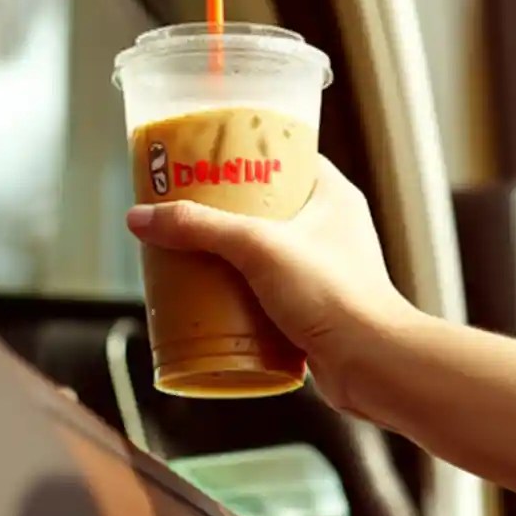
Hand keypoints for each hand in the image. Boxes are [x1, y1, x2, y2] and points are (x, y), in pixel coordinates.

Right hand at [125, 155, 416, 410]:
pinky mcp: (315, 309)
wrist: (371, 363)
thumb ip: (200, 227)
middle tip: (185, 207)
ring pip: (267, 252)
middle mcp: (334, 229)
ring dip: (230, 254)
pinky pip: (269, 292)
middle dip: (226, 209)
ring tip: (188, 251)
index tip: (208, 155)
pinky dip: (241, 293)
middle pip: (269, 206)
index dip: (249, 152)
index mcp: (334, 197)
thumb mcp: (258, 247)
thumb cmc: (336, 296)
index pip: (288, 156)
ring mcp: (325, 270)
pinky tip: (209, 297)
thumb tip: (143, 217)